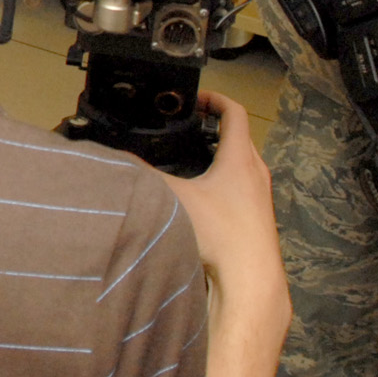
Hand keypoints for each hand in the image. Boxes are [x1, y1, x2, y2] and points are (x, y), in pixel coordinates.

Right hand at [163, 93, 287, 320]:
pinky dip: (226, 180)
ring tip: (193, 160)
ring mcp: (261, 196)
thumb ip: (145, 177)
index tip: (194, 99)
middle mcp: (256, 172)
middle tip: (188, 127)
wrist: (251, 278)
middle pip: (240, 136)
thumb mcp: (174, 198)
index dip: (214, 99)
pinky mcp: (260, 217)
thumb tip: (116, 161)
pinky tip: (205, 197)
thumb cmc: (220, 233)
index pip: (235, 112)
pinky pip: (244, 186)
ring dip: (222, 155)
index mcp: (239, 159)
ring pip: (243, 163)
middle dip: (215, 127)